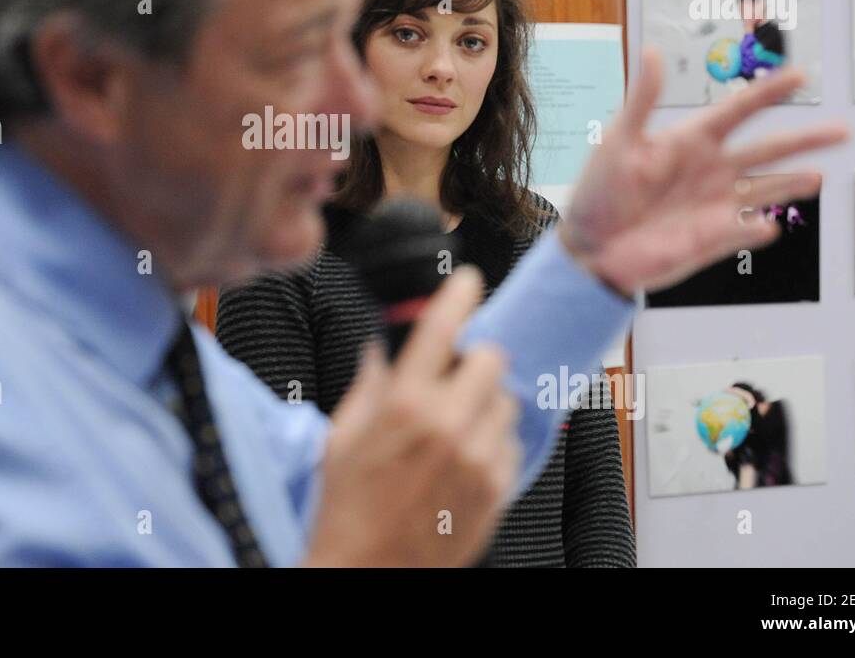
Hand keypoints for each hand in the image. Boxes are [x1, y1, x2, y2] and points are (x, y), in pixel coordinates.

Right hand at [304, 266, 516, 566]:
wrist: (367, 573)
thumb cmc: (346, 510)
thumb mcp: (342, 439)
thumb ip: (368, 386)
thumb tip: (380, 350)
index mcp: (402, 406)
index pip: (441, 329)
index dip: (459, 295)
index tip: (468, 280)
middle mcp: (446, 426)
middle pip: (490, 359)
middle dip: (473, 361)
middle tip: (453, 378)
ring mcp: (477, 458)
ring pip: (506, 401)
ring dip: (485, 403)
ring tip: (454, 428)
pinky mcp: (496, 489)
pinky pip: (512, 443)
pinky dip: (492, 443)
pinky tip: (462, 461)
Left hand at [559, 48, 847, 294]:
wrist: (588, 247)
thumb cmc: (598, 192)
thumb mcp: (617, 140)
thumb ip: (642, 100)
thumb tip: (653, 53)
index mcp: (690, 141)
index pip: (738, 111)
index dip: (768, 93)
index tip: (799, 75)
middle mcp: (711, 170)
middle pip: (767, 150)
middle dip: (804, 139)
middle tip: (841, 129)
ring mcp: (715, 204)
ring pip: (766, 189)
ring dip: (793, 183)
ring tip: (819, 177)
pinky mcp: (712, 238)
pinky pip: (744, 231)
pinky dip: (756, 228)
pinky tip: (766, 225)